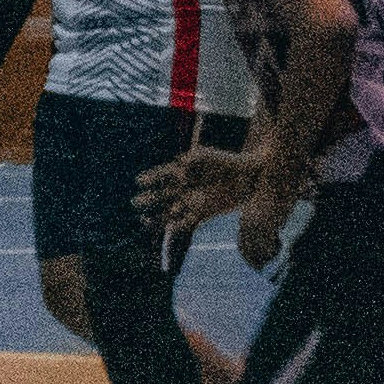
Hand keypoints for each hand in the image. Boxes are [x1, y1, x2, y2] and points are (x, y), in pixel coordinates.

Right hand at [138, 140, 253, 243]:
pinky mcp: (202, 213)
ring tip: (143, 220)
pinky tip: (169, 227)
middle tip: (135, 202)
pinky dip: (176, 225)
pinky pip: (186, 222)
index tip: (140, 181)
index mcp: (183, 171)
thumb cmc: (228, 162)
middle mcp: (184, 188)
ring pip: (169, 210)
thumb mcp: (209, 156)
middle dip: (148, 199)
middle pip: (162, 195)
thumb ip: (193, 159)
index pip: (162, 174)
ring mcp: (192, 201)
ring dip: (156, 216)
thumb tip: (179, 165)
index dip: (151, 178)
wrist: (248, 178)